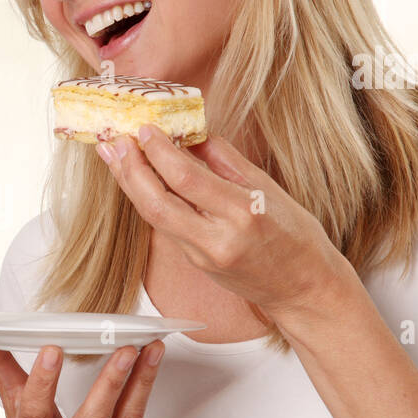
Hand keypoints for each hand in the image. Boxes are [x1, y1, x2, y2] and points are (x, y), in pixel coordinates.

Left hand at [97, 128, 355, 323]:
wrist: (303, 289)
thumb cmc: (295, 237)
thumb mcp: (270, 189)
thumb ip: (227, 161)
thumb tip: (193, 133)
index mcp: (243, 213)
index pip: (187, 179)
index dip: (159, 152)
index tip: (145, 128)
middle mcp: (219, 239)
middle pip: (158, 203)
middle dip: (131, 170)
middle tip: (114, 140)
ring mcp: (203, 256)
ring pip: (154, 217)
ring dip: (130, 184)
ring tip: (114, 155)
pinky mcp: (196, 263)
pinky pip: (166, 227)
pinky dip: (149, 199)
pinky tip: (139, 179)